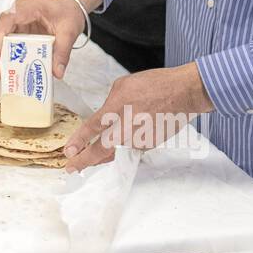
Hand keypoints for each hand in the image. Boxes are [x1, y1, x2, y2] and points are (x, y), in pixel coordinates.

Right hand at [0, 0, 85, 79]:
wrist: (71, 5)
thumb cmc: (67, 10)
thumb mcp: (69, 31)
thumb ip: (63, 51)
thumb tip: (57, 71)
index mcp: (26, 8)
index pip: (7, 19)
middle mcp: (17, 15)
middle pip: (0, 33)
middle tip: (2, 73)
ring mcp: (17, 24)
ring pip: (3, 41)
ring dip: (4, 58)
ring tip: (8, 76)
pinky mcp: (20, 32)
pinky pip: (12, 45)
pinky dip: (12, 58)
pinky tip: (16, 71)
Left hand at [62, 63, 213, 171]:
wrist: (184, 93)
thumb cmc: (156, 85)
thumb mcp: (124, 85)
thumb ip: (110, 104)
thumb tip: (104, 117)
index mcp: (117, 108)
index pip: (92, 128)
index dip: (79, 141)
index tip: (68, 151)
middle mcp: (127, 127)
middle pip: (101, 150)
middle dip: (84, 161)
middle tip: (71, 168)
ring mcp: (139, 138)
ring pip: (117, 150)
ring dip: (106, 152)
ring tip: (92, 156)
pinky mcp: (149, 144)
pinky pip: (131, 147)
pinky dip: (125, 144)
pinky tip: (128, 135)